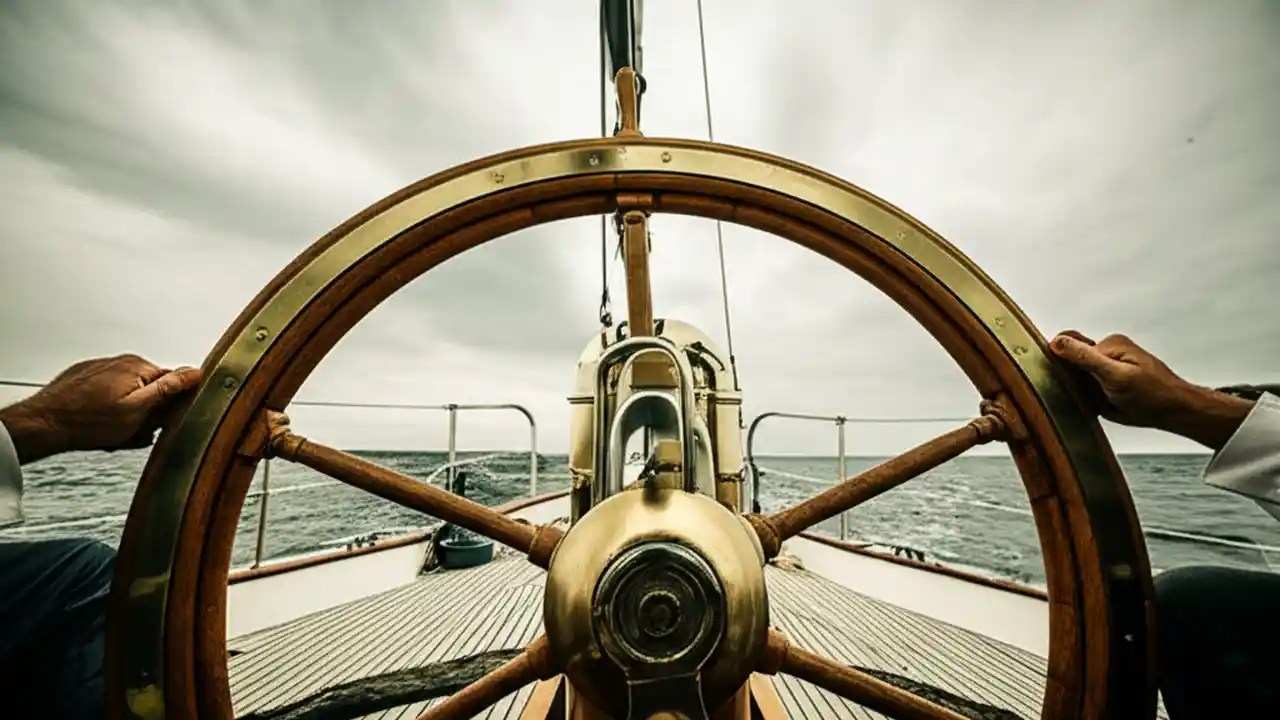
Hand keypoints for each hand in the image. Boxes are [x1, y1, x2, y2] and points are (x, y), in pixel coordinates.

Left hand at [0, 354, 202, 462]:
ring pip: (130, 395)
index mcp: (138, 366)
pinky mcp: (87, 379)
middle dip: (145, 414)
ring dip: (126, 415)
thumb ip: (168, 389)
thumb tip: (194, 373)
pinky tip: (98, 424)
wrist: (45, 424)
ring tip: (111, 431)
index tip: (155, 423)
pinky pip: (110, 395)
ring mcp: (102, 369)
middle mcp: (121, 362)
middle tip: (130, 430)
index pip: (172, 385)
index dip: (166, 409)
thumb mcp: (137, 410)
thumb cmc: (86, 421)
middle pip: (150, 391)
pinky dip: (108, 410)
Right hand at [1049, 331, 1251, 450]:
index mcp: (1107, 344)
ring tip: (1092, 401)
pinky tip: (1092, 405)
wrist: (1172, 412)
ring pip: (1073, 377)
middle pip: (1068, 361)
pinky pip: (1081, 390)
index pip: (1068, 346)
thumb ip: (1085, 358)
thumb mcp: (1115, 374)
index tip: (1067, 379)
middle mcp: (1104, 355)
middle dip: (1068, 378)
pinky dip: (1081, 398)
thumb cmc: (1153, 394)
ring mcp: (1103, 371)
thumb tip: (1058, 342)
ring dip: (1074, 390)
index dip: (1061, 363)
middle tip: (1084, 393)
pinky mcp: (1103, 386)